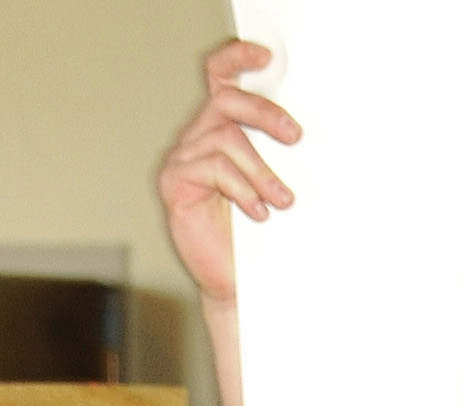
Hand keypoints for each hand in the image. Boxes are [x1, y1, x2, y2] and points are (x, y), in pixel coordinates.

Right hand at [159, 40, 299, 313]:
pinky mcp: (175, 184)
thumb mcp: (269, 181)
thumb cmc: (254, 234)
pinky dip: (244, 189)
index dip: (236, 58)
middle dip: (266, 113)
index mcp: (216, 130)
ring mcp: (181, 160)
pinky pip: (215, 168)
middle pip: (226, 100)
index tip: (264, 57)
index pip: (219, 78)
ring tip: (281, 199)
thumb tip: (296, 126)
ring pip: (226, 138)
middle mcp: (194, 139)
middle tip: (295, 136)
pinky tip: (258, 211)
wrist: (238, 283)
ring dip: (261, 170)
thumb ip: (271, 149)